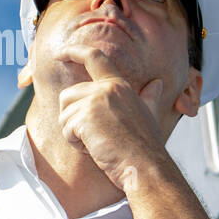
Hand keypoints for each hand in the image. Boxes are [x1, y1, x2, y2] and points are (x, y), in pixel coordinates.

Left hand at [55, 43, 171, 191]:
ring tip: (97, 143)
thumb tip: (156, 84)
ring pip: (64, 114)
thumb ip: (149, 98)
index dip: (75, 52)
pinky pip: (66, 129)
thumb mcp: (150, 115)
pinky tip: (94, 148)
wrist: (146, 166)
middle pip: (68, 95)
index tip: (61, 53)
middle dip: (71, 118)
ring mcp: (96, 100)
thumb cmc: (147, 147)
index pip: (95, 58)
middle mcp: (107, 88)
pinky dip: (76, 143)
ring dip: (74, 133)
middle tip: (93, 137)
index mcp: (120, 86)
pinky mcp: (86, 116)